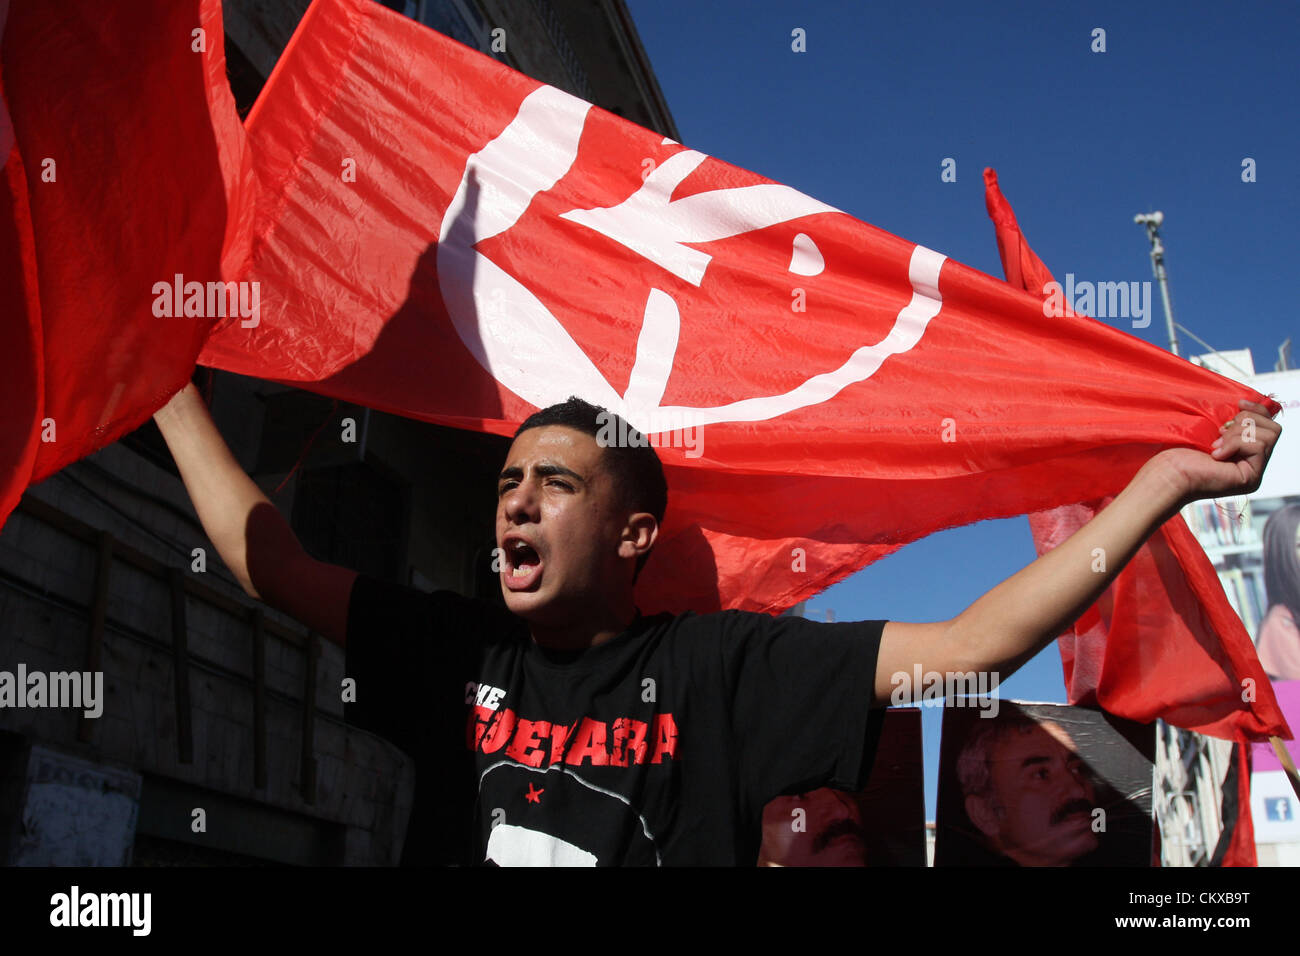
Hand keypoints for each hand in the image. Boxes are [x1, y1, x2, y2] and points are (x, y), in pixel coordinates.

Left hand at [1152, 399, 1280, 505]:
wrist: (1168, 472)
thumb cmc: (1180, 453)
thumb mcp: (1212, 431)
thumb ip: (1233, 423)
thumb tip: (1247, 405)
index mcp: (1246, 453)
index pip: (1269, 425)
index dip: (1257, 410)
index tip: (1238, 404)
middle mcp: (1255, 465)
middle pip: (1274, 429)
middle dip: (1246, 423)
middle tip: (1221, 432)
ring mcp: (1255, 473)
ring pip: (1268, 436)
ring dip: (1238, 434)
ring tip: (1216, 444)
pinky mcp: (1251, 478)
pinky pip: (1258, 446)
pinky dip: (1235, 444)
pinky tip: (1216, 454)